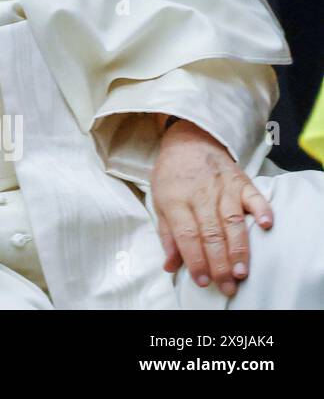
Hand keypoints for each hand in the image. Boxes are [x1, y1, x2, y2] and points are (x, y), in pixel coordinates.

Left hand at [151, 119, 273, 297]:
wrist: (188, 140)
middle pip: (211, 233)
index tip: (203, 281)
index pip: (187, 235)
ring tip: (242, 271)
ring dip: (239, 248)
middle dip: (219, 263)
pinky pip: (254, 196)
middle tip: (227, 285)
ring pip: (232, 221)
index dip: (195, 260)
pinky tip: (266, 226)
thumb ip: (167, 234)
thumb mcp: (159, 201)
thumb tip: (170, 266)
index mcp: (175, 200)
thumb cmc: (172, 175)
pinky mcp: (241, 181)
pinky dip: (262, 210)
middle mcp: (200, 194)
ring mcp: (222, 187)